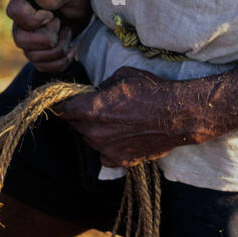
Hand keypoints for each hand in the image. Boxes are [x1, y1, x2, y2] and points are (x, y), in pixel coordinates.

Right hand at [6, 0, 90, 73]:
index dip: (34, 19)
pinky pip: (43, 67)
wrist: (87, 6)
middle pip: (20, 40)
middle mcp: (21, 22)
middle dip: (47, 37)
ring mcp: (29, 39)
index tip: (52, 14)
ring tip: (68, 31)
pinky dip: (61, 61)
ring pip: (32, 56)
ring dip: (58, 48)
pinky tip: (70, 46)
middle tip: (61, 23)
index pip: (14, 12)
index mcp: (24, 0)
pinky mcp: (40, 53)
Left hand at [55, 66, 197, 167]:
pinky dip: (108, 146)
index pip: (62, 109)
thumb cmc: (151, 91)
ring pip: (89, 139)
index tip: (63, 101)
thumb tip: (95, 92)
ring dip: (94, 130)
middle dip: (80, 116)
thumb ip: (102, 86)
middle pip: (75, 125)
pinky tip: (120, 137)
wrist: (177, 115)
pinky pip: (104, 154)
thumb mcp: (122, 76)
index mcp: (90, 109)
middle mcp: (94, 132)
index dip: (61, 104)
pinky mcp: (120, 161)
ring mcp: (106, 149)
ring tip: (113, 120)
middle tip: (94, 107)